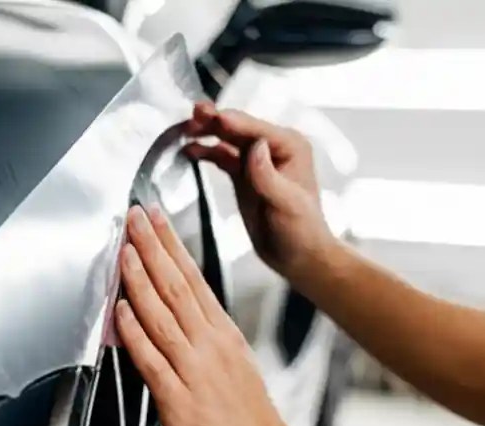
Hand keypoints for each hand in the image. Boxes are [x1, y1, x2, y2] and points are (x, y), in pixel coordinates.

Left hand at [114, 206, 308, 425]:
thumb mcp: (234, 370)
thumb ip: (204, 344)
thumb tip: (178, 322)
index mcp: (223, 336)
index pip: (193, 278)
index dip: (170, 245)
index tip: (155, 218)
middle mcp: (210, 346)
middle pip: (177, 286)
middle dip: (153, 246)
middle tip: (134, 215)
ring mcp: (195, 371)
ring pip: (163, 314)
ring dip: (140, 278)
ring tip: (124, 248)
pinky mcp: (179, 400)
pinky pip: (152, 359)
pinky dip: (135, 331)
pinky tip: (122, 310)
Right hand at [182, 102, 334, 278]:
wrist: (297, 255)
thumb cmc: (300, 231)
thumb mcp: (287, 204)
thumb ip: (268, 176)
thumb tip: (254, 147)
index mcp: (290, 147)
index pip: (255, 130)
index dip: (232, 122)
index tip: (211, 116)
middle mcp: (274, 147)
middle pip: (239, 128)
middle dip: (215, 120)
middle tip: (194, 112)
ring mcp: (256, 160)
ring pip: (227, 139)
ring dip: (206, 132)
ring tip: (184, 128)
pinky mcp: (243, 174)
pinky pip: (221, 157)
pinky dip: (205, 151)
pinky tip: (189, 149)